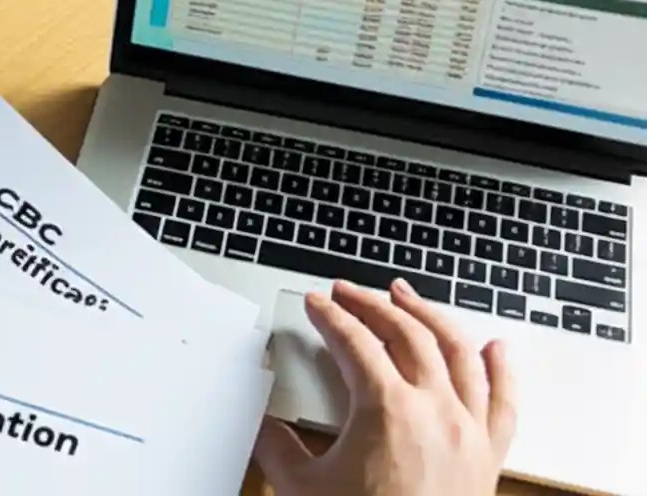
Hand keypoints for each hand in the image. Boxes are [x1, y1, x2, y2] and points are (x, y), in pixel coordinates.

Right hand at [254, 279, 514, 495]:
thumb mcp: (302, 488)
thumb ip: (277, 447)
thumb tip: (266, 426)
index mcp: (388, 409)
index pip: (354, 343)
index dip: (330, 317)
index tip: (317, 304)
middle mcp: (435, 409)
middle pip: (405, 333)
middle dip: (372, 304)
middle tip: (348, 292)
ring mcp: (467, 429)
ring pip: (456, 350)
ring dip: (429, 315)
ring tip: (407, 295)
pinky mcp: (487, 454)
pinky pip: (503, 400)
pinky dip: (501, 368)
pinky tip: (496, 346)